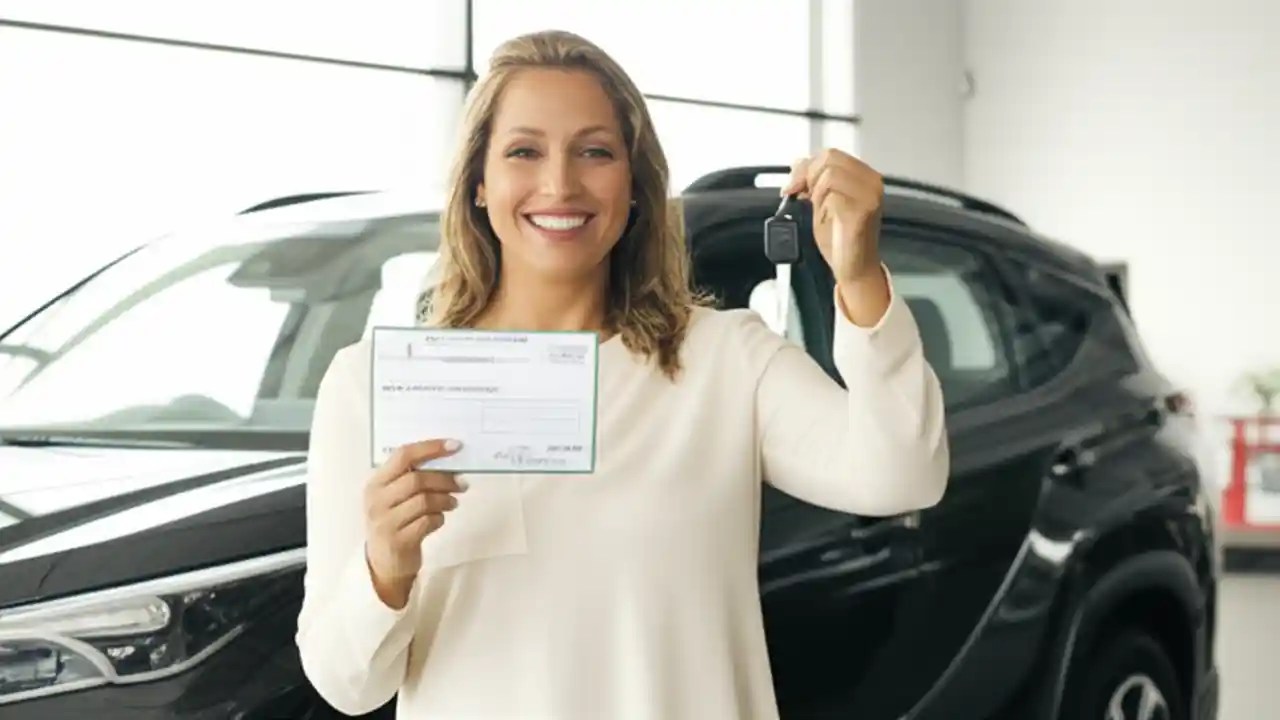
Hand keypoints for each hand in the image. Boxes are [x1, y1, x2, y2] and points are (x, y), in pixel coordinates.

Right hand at [363, 439, 466, 607]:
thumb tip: (449, 461)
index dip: (430, 448)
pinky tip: (440, 519)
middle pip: (416, 479)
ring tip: (453, 502)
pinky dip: (439, 518)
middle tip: (462, 483)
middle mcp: (377, 500)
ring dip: (445, 499)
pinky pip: (427, 522)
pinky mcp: (398, 541)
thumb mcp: (395, 498)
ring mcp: (385, 522)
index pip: (403, 455)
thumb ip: (412, 478)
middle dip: (444, 479)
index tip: (454, 446)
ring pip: (424, 500)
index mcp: (376, 483)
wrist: (383, 564)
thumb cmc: (395, 523)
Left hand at [781, 149, 884, 285]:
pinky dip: (822, 205)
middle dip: (808, 176)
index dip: (806, 166)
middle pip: (829, 158)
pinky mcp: (863, 211)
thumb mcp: (821, 201)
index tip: (794, 185)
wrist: (854, 267)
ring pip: (830, 174)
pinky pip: (833, 195)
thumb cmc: (840, 237)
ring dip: (815, 191)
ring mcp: (870, 196)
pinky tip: (824, 216)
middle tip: (803, 196)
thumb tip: (798, 163)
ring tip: (818, 207)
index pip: (830, 154)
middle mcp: (871, 182)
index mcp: (863, 175)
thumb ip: (813, 180)